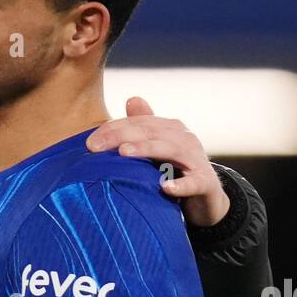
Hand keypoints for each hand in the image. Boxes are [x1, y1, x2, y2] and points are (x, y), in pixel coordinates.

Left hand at [86, 96, 230, 227]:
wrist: (208, 198)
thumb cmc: (177, 170)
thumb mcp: (160, 147)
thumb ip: (145, 127)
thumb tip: (132, 99)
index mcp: (169, 129)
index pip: (138, 123)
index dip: (113, 129)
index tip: (88, 142)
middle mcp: (183, 138)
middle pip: (150, 132)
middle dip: (121, 137)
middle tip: (94, 148)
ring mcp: (196, 159)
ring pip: (170, 150)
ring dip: (146, 150)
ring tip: (123, 153)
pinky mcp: (205, 183)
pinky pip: (193, 183)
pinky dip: (181, 185)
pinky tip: (165, 188)